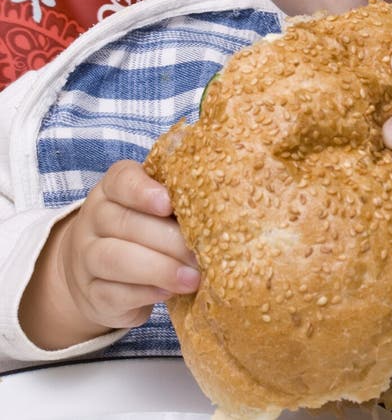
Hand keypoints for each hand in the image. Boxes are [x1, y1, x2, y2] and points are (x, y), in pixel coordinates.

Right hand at [20, 160, 199, 348]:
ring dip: (159, 269)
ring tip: (193, 278)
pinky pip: (112, 294)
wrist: (99, 269)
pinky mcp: (91, 294)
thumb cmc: (144, 227)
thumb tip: (223, 208)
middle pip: (125, 224)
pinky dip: (144, 293)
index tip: (169, 203)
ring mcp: (86, 258)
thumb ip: (179, 200)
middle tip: (201, 252)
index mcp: (113, 189)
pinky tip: (169, 293)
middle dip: (168, 240)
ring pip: (115, 259)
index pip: (122, 180)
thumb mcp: (156, 207)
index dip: (144, 191)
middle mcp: (94, 218)